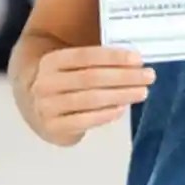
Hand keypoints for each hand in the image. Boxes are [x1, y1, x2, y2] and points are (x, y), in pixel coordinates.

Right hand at [28, 46, 154, 145]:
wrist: (35, 108)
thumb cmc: (66, 81)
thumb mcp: (72, 65)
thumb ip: (97, 60)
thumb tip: (134, 59)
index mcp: (51, 61)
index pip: (86, 55)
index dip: (113, 57)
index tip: (138, 58)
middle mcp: (46, 83)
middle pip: (91, 78)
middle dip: (124, 77)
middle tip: (149, 76)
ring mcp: (47, 108)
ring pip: (90, 99)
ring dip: (121, 95)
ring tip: (142, 92)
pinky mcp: (53, 128)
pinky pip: (84, 121)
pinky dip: (106, 114)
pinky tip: (122, 108)